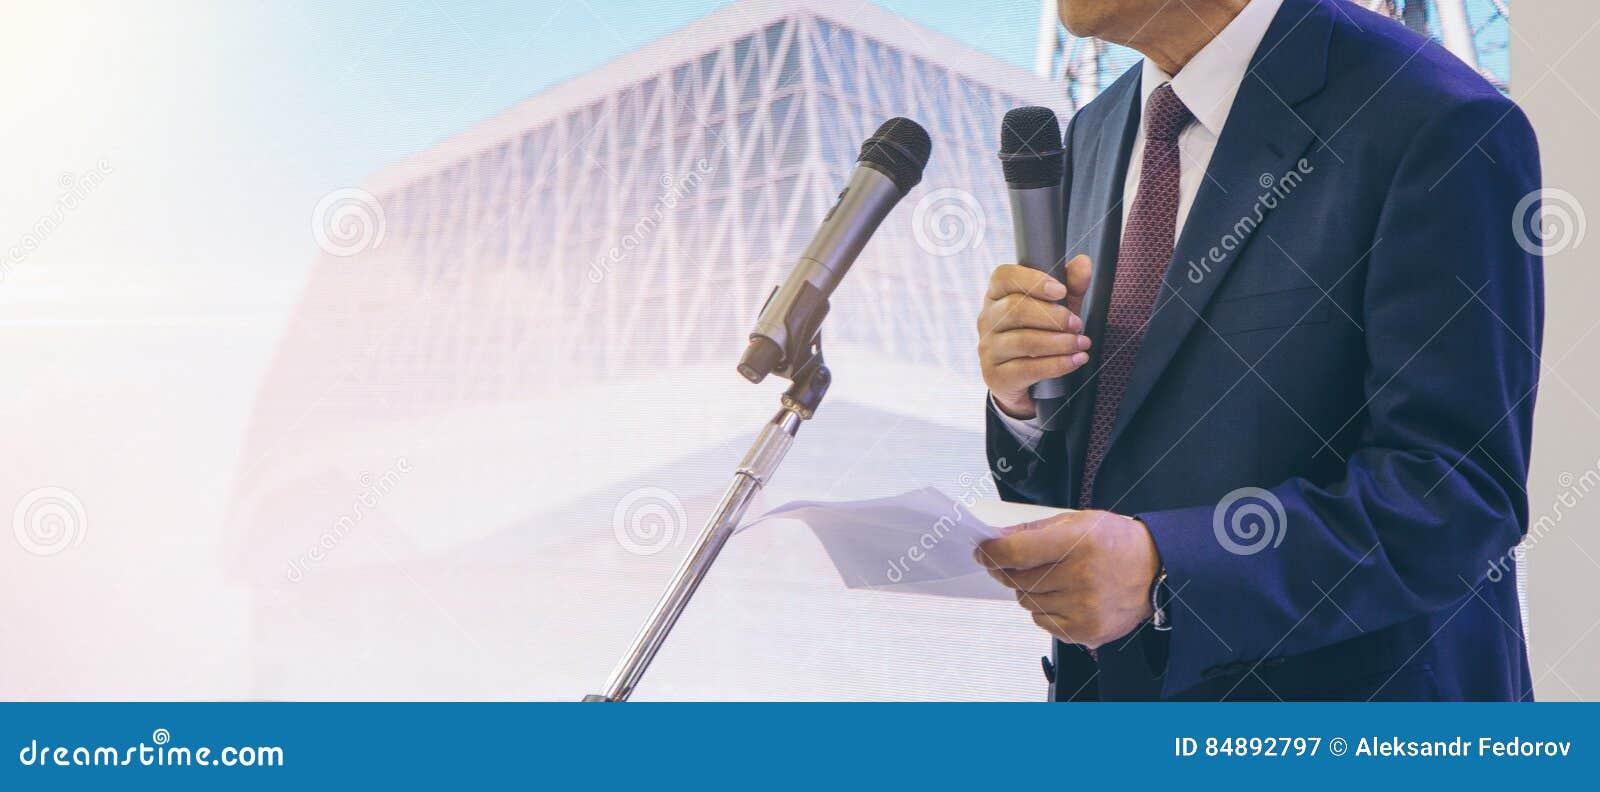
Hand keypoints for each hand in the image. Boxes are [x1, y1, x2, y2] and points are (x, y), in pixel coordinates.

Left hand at [976, 509, 1159, 648]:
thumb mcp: (1077, 521)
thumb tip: (995, 538)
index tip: (983, 551)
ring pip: (1027, 602)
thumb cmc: (1116, 542)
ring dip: (1031, 590)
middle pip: (1018, 580)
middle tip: (1022, 563)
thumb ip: (1033, 530)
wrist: (1156, 570)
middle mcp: (1082, 576)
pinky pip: (1042, 622)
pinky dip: (1045, 609)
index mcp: (1078, 542)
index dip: (992, 552)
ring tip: (1056, 578)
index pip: (1016, 553)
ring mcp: (1084, 607)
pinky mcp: (1086, 630)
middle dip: (1011, 570)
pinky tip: (1066, 596)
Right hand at [977, 255, 1092, 419]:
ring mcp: (988, 349)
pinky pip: (1027, 369)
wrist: (1024, 382)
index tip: (1061, 291)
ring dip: (1059, 342)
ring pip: (1023, 341)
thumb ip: (1071, 286)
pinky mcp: (995, 375)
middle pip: (1015, 310)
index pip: (1003, 277)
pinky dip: (1057, 364)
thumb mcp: (1057, 309)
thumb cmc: (1038, 335)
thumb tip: (1083, 263)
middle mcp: (987, 320)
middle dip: (1053, 317)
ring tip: (1082, 343)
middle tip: (1078, 324)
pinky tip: (1075, 360)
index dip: (1032, 281)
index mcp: (996, 296)